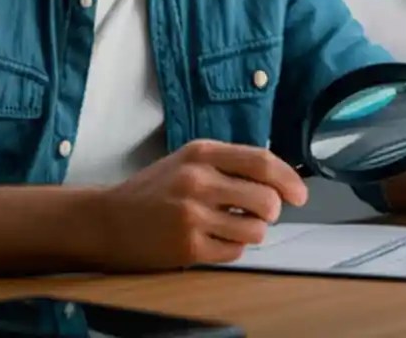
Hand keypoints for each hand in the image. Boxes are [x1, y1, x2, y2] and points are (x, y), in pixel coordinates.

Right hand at [93, 139, 307, 270]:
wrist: (105, 220)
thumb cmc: (152, 191)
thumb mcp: (188, 162)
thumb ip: (229, 164)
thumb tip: (279, 182)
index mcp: (202, 153)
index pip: (262, 162)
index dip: (289, 180)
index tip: (300, 195)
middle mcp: (198, 180)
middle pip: (266, 199)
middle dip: (271, 210)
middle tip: (259, 213)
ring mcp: (192, 214)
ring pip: (255, 228)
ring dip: (251, 231)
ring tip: (230, 226)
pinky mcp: (188, 246)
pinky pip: (235, 251)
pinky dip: (231, 247)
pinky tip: (210, 239)